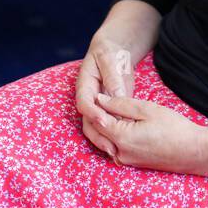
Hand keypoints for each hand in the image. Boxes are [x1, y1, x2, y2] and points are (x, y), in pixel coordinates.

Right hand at [74, 37, 136, 158]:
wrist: (114, 53)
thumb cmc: (110, 52)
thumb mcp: (110, 59)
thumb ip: (112, 77)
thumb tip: (116, 96)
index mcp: (84, 85)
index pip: (84, 103)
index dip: (92, 113)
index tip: (104, 121)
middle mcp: (89, 99)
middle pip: (87, 122)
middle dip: (98, 136)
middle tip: (111, 148)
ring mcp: (98, 107)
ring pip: (96, 128)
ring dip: (105, 141)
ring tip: (116, 154)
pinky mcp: (109, 110)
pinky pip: (109, 126)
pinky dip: (114, 136)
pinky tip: (124, 148)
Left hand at [95, 93, 207, 175]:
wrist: (194, 152)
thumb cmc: (174, 127)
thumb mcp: (147, 109)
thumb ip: (120, 104)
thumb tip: (100, 99)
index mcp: (121, 137)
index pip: (96, 119)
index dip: (94, 105)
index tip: (97, 92)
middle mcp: (119, 153)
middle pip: (96, 132)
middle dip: (95, 116)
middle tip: (102, 99)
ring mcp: (125, 161)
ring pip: (103, 141)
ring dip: (103, 126)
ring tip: (112, 108)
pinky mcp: (132, 164)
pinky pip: (114, 147)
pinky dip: (112, 135)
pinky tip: (122, 123)